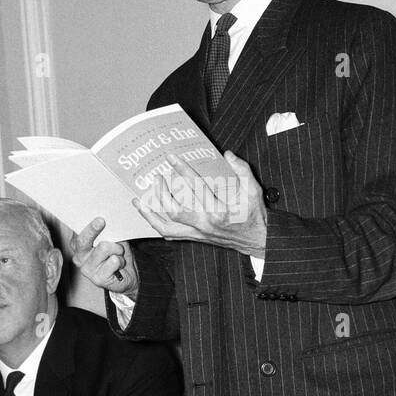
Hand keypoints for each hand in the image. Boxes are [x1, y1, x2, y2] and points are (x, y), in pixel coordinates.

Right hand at [69, 219, 138, 297]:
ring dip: (117, 249)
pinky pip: (113, 261)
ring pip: (103, 248)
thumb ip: (107, 231)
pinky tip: (119, 265)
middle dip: (93, 229)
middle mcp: (79, 257)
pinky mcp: (97, 279)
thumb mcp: (113, 238)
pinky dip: (121, 260)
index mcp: (79, 245)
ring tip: (119, 254)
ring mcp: (86, 269)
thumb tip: (107, 220)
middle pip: (83, 240)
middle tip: (101, 221)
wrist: (128, 276)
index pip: (78, 233)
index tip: (94, 217)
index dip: (85, 224)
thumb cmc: (117, 254)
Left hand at [134, 151, 267, 253]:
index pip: (195, 187)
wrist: (256, 241)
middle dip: (161, 192)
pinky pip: (171, 234)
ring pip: (166, 225)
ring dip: (150, 214)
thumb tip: (227, 154)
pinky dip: (157, 225)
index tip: (171, 157)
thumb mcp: (253, 190)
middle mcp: (204, 224)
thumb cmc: (254, 215)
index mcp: (218, 210)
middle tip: (156, 177)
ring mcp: (197, 233)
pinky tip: (149, 216)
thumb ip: (242, 170)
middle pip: (173, 209)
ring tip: (138, 201)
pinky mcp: (195, 238)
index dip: (182, 169)